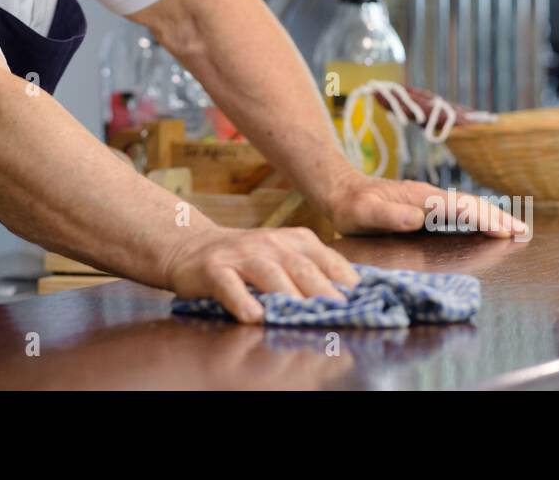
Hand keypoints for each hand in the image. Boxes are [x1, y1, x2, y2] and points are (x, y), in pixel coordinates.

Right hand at [164, 225, 361, 323]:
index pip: (330, 262)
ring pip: (270, 275)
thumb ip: (315, 274)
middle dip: (326, 295)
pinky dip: (242, 301)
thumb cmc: (248, 259)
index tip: (368, 307)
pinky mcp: (214, 269)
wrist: (191, 246)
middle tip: (342, 317)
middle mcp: (272, 244)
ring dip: (290, 298)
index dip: (349, 285)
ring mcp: (242, 255)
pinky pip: (230, 286)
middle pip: (304, 270)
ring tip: (305, 318)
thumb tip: (356, 303)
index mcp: (298, 241)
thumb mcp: (285, 256)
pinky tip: (253, 316)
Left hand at [324, 170, 528, 238]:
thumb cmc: (350, 207)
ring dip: (492, 216)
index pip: (458, 208)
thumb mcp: (362, 214)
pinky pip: (458, 211)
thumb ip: (388, 216)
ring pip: (467, 206)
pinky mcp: (426, 206)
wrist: (340, 190)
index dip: (482, 218)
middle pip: (470, 204)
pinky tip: (486, 225)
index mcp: (419, 198)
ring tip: (515, 228)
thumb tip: (418, 219)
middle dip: (497, 217)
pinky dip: (478, 217)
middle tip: (523, 232)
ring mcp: (428, 199)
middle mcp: (428, 196)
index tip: (504, 230)